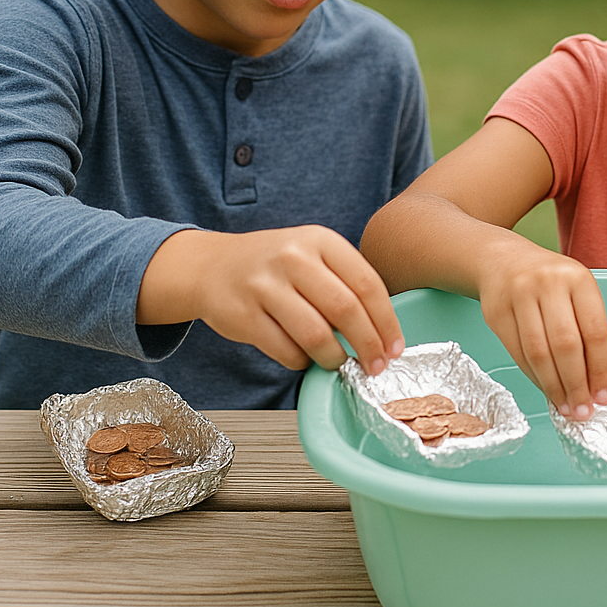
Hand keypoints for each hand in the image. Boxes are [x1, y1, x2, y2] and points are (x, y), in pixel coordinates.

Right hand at [138, 225, 404, 373]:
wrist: (211, 266)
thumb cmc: (274, 266)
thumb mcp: (312, 255)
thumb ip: (344, 282)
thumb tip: (382, 331)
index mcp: (320, 240)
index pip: (367, 284)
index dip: (386, 321)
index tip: (395, 347)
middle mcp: (294, 257)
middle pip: (346, 309)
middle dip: (368, 344)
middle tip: (376, 365)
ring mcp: (265, 285)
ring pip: (316, 333)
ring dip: (335, 357)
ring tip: (339, 363)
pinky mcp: (243, 314)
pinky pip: (285, 349)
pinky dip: (301, 361)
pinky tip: (305, 358)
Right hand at [476, 247, 606, 419]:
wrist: (503, 261)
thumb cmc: (549, 283)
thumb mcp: (576, 293)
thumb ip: (587, 331)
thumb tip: (596, 384)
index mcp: (579, 279)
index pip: (595, 332)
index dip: (601, 370)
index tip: (604, 396)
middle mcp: (549, 284)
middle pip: (566, 345)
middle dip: (576, 384)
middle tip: (583, 410)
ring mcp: (519, 296)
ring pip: (539, 353)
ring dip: (554, 387)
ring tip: (565, 408)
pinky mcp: (496, 311)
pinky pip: (517, 353)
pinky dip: (534, 377)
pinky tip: (546, 389)